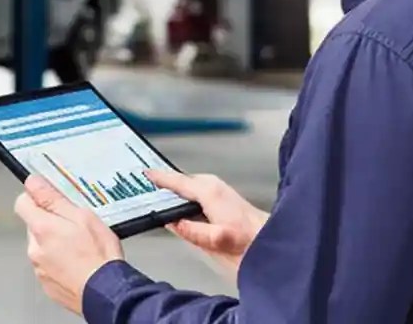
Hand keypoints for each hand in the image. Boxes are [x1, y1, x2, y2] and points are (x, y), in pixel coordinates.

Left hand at [14, 174, 124, 315]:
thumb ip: (53, 199)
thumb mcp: (82, 216)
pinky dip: (59, 263)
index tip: (48, 198)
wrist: (106, 293)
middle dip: (50, 223)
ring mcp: (40, 270)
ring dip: (55, 244)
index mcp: (42, 229)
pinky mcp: (47, 285)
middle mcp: (35, 250)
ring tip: (80, 249)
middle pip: (34, 226)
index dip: (35, 197)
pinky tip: (78, 264)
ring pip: (42, 247)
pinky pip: (48, 266)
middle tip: (75, 227)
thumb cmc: (99, 257)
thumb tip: (33, 184)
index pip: (22, 203)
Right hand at [146, 170, 268, 279]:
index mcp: (208, 191)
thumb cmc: (246, 236)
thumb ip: (193, 231)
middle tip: (146, 186)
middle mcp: (210, 185)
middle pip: (180, 181)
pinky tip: (178, 203)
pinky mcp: (218, 195)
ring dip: (174, 188)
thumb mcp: (217, 238)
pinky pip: (194, 189)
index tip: (145, 174)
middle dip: (164, 183)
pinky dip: (183, 193)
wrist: (266, 237)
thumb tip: (173, 223)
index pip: (177, 181)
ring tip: (157, 194)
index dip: (160, 178)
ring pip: (187, 185)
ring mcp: (215, 188)